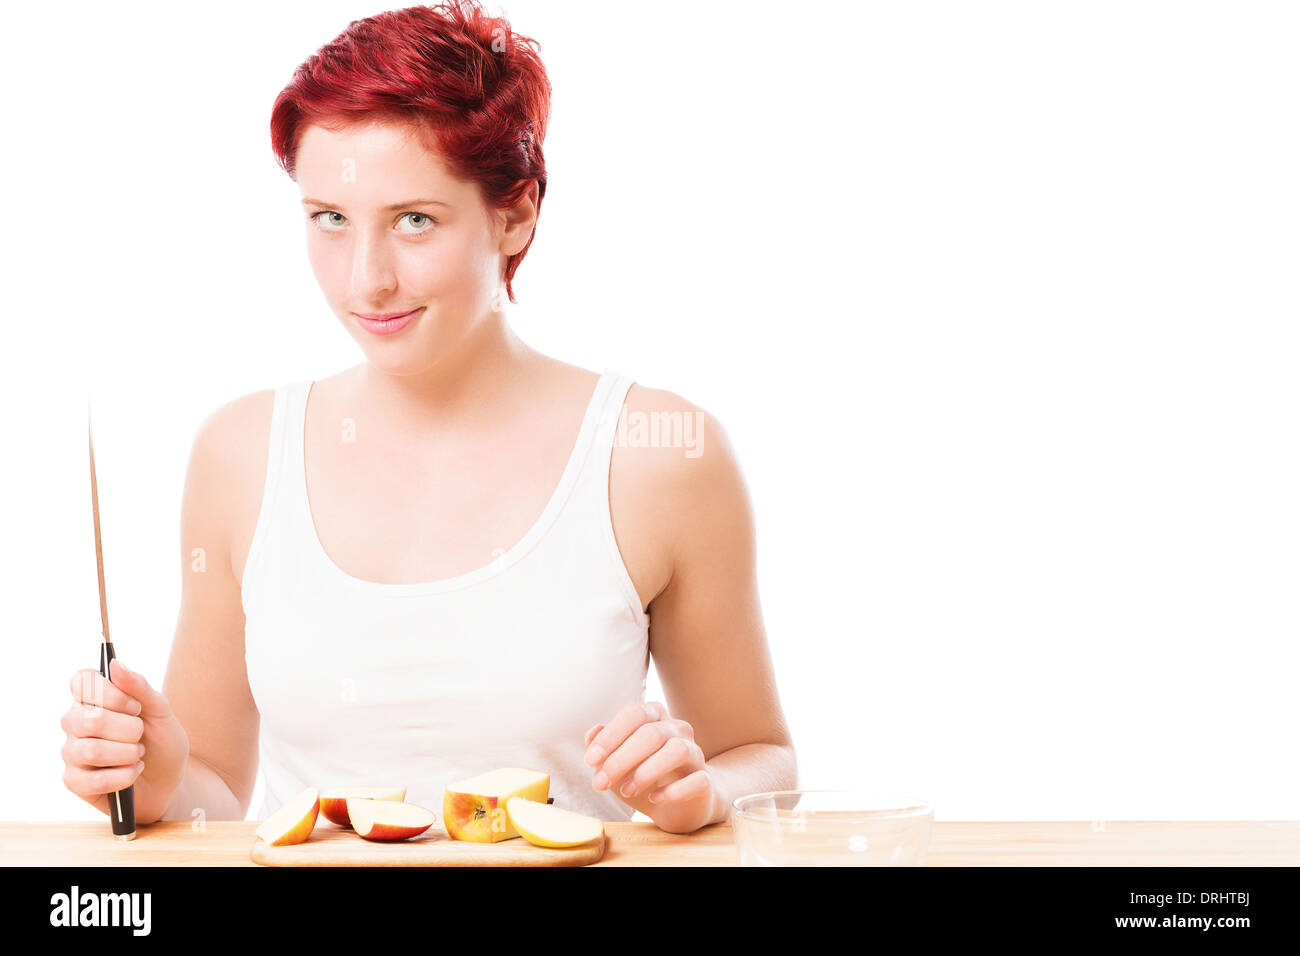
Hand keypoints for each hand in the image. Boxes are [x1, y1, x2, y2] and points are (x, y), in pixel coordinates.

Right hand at [61, 659, 189, 824]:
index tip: (134, 706)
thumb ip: (139, 686)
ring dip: (127, 754)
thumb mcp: (161, 711)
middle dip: (128, 729)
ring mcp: (72, 752)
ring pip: (91, 750)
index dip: (111, 693)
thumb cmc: (161, 741)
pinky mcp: (74, 781)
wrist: (168, 779)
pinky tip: (132, 772)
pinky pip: (93, 780)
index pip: (81, 681)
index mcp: (93, 699)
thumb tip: (115, 664)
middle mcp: (76, 722)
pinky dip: (124, 776)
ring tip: (138, 754)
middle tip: (140, 734)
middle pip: (89, 719)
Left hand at [584, 701, 720, 833]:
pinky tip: (654, 798)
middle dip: (621, 759)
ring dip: (646, 772)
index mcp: (655, 716)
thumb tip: (592, 734)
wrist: (680, 806)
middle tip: (601, 783)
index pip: (635, 713)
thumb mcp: (616, 764)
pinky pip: (696, 780)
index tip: (590, 760)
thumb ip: (602, 748)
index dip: (611, 735)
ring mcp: (696, 753)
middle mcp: (678, 728)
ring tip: (627, 790)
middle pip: (652, 733)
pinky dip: (672, 791)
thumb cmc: (645, 779)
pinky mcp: (706, 780)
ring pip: (677, 750)